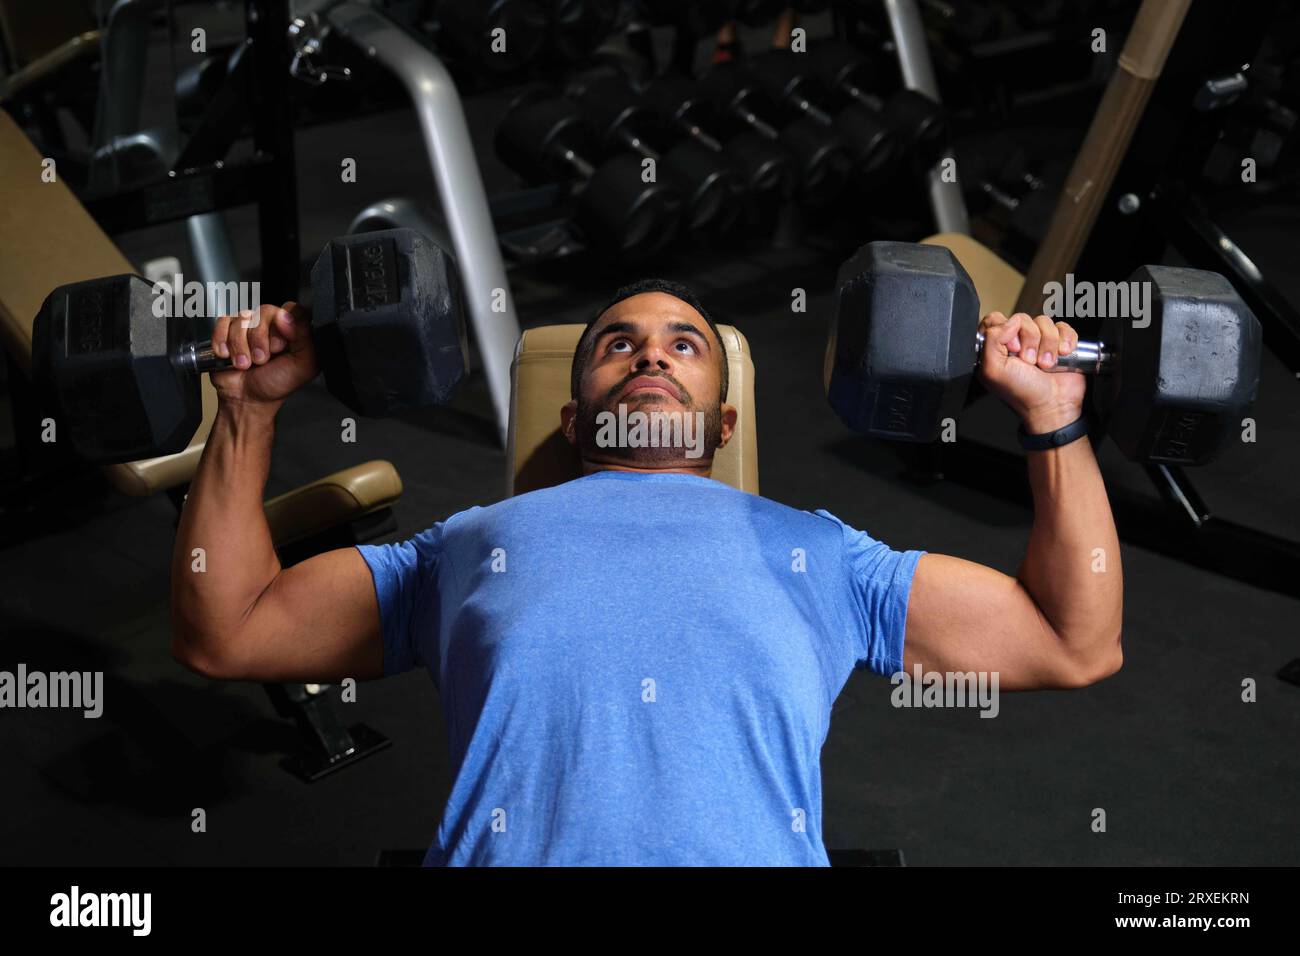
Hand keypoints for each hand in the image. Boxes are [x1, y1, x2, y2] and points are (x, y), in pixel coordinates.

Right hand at [209, 302, 317, 408]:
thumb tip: (288, 316)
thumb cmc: (276, 384)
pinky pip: (223, 322)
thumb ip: (305, 339)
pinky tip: (228, 356)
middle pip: (264, 311)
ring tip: (245, 364)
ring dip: (241, 346)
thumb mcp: (303, 366)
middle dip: (260, 340)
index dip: (283, 326)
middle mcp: (271, 325)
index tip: (280, 346)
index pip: (290, 309)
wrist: (246, 399)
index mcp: (293, 330)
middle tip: (261, 360)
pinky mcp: (227, 330)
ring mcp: (249, 326)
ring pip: (242, 318)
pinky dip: (223, 341)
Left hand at [977, 311, 1085, 432]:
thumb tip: (1010, 321)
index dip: (1004, 330)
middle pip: (1021, 319)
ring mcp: (1039, 342)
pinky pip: (1063, 327)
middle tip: (1030, 361)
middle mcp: (1016, 342)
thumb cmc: (1022, 393)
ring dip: (1048, 344)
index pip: (995, 320)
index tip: (1012, 348)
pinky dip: (1065, 340)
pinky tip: (1063, 355)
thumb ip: (991, 340)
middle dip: (1029, 340)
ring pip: (1044, 322)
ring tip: (1046, 364)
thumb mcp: (993, 370)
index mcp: (995, 348)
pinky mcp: (1059, 342)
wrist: (1053, 405)